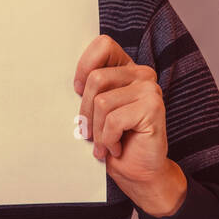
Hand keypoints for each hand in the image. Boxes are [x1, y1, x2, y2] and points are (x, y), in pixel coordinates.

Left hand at [74, 34, 184, 216]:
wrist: (139, 173)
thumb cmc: (115, 141)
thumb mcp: (95, 110)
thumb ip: (89, 88)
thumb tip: (64, 76)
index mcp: (127, 69)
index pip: (102, 45)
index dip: (84, 66)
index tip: (78, 91)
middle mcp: (142, 75)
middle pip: (96, 78)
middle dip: (86, 112)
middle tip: (90, 133)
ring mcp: (150, 90)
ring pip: (102, 102)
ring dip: (97, 131)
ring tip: (106, 144)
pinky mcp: (153, 108)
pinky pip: (114, 120)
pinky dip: (109, 139)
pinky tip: (117, 147)